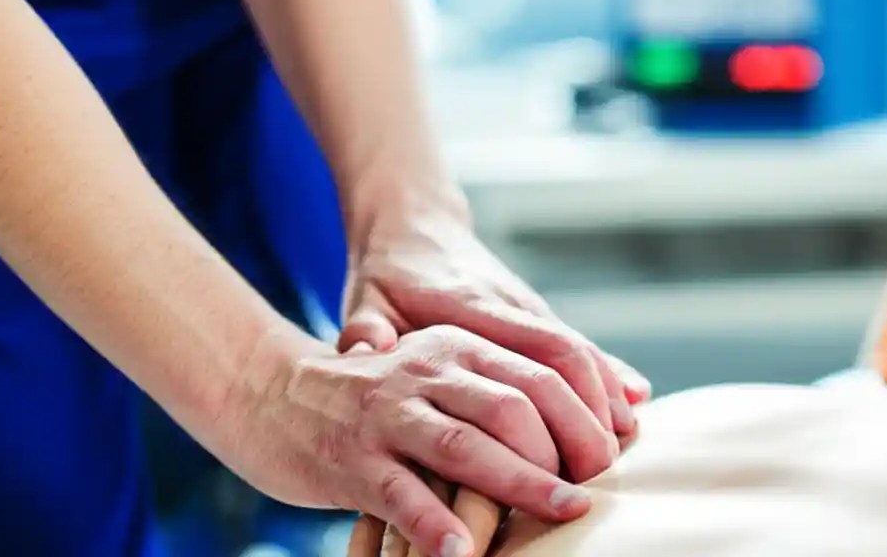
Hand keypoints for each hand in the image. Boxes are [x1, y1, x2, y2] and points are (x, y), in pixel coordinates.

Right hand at [241, 325, 608, 556]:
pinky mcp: (351, 459)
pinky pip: (400, 493)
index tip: (617, 453)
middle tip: (594, 491)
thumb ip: (490, 393)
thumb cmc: (371, 397)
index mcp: (457, 349)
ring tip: (562, 513)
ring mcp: (388, 416)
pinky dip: (434, 523)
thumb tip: (572, 435)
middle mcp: (427, 373)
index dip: (584, 413)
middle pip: (512, 406)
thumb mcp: (434, 375)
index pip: (538, 372)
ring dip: (519, 482)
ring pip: (463, 445)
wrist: (270, 393)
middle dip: (564, 450)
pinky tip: (463, 552)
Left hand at [337, 207, 650, 457]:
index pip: (533, 349)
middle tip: (604, 468)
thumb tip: (367, 349)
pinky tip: (634, 403)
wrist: (417, 227)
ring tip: (624, 449)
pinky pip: (583, 345)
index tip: (572, 448)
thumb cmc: (387, 275)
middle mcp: (512, 305)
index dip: (563, 398)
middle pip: (571, 356)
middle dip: (593, 411)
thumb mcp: (365, 298)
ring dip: (607, 397)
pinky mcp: (538, 315)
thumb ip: (364, 326)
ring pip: (585, 350)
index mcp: (471, 306)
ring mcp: (530, 308)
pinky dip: (610, 374)